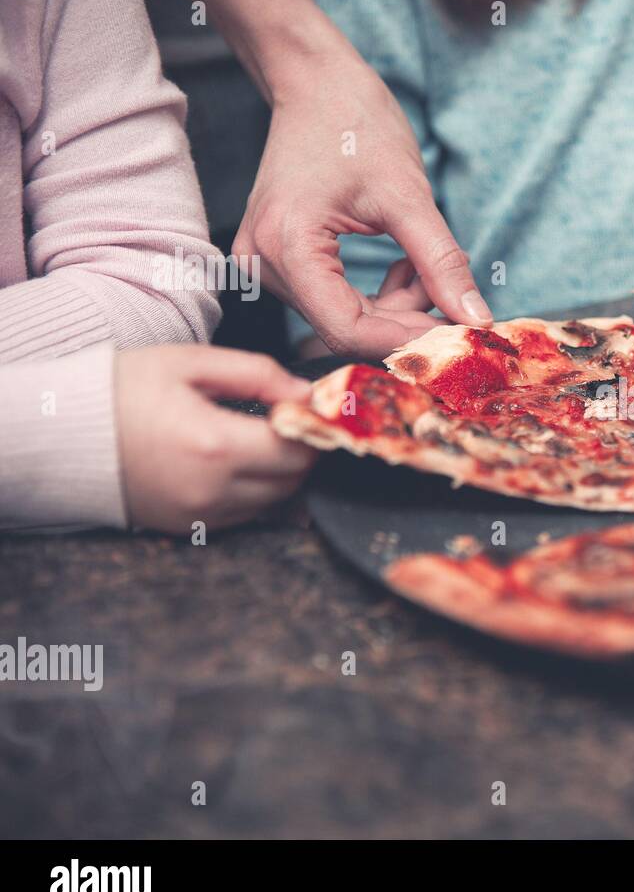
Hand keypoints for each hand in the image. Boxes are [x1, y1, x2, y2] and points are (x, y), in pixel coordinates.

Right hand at [116, 346, 317, 532]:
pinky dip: (254, 492)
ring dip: (280, 473)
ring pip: (274, 502)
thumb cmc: (122, 390)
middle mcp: (213, 490)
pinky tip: (236, 462)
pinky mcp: (188, 528)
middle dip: (301, 450)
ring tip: (261, 438)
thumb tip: (306, 393)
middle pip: (293, 480)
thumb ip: (257, 374)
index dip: (314, 427)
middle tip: (289, 421)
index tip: (311, 409)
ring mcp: (200, 515)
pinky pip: (245, 515)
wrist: (60, 434)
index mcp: (216, 445)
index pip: (299, 449)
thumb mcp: (189, 363)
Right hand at [232, 58, 491, 359]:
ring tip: (422, 261)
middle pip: (347, 329)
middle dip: (406, 318)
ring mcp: (266, 265)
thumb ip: (442, 264)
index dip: (407, 339)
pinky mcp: (280, 261)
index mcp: (285, 246)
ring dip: (396, 305)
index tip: (455, 333)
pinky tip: (401, 261)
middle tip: (450, 290)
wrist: (317, 85)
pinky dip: (379, 293)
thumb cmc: (356, 124)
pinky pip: (337, 301)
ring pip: (346, 319)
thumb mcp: (409, 197)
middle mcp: (263, 265)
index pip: (348, 330)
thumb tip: (475, 320)